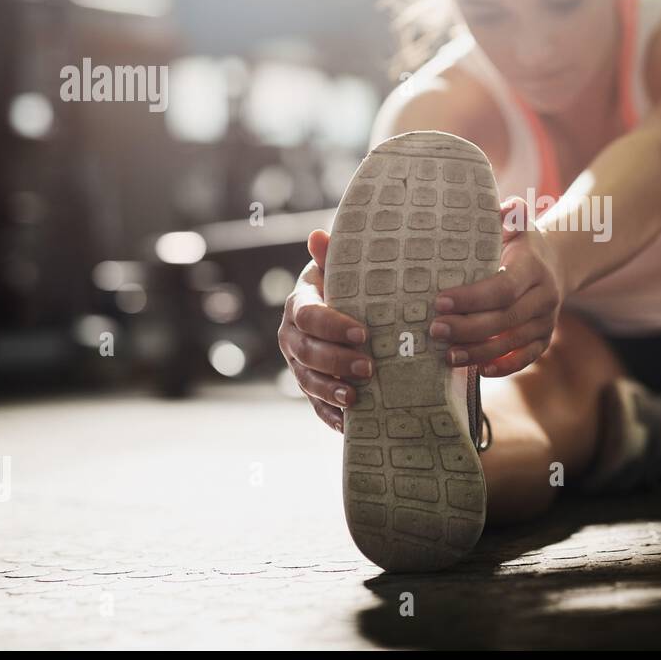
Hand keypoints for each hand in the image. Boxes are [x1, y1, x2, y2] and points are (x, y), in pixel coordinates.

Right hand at [277, 229, 371, 432]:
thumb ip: (332, 256)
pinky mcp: (309, 387)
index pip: (310, 317)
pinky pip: (314, 405)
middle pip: (307, 353)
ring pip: (307, 381)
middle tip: (369, 367)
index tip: (363, 333)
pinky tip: (349, 423)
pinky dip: (330, 415)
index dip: (333, 326)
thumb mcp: (342, 270)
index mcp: (299, 305)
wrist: (346, 311)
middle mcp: (292, 336)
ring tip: (357, 397)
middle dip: (337, 361)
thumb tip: (318, 236)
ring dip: (331, 390)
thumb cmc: (348, 286)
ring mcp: (297, 365)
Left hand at [428, 196, 563, 377]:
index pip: (503, 288)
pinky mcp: (544, 339)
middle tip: (434, 329)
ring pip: (512, 342)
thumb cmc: (524, 244)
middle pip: (505, 319)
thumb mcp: (518, 224)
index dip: (472, 298)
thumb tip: (503, 208)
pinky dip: (504, 367)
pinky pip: (526, 358)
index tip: (440, 301)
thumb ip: (509, 215)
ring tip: (447, 353)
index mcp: (533, 268)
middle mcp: (544, 297)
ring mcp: (547, 321)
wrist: (558, 264)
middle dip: (467, 327)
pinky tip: (479, 370)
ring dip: (478, 351)